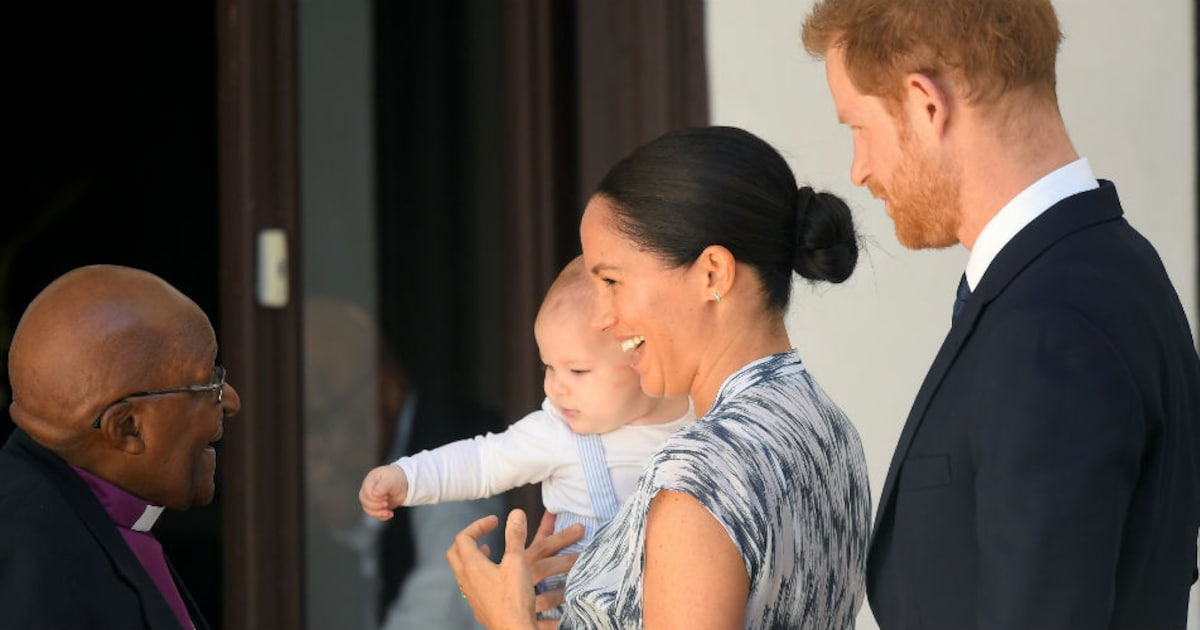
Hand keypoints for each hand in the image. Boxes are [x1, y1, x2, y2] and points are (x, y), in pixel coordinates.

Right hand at [358, 464, 407, 520]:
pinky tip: (390, 514)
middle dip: (377, 505)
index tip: (386, 496)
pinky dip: (382, 516)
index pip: (366, 492)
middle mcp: (367, 490)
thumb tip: (374, 494)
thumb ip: (383, 486)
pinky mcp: (375, 507)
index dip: (375, 498)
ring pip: (368, 510)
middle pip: (365, 502)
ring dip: (379, 513)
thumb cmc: (395, 479)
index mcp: (370, 481)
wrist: (402, 484)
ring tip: (388, 511)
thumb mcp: (391, 480)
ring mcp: (370, 499)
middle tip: (387, 502)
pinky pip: (374, 515)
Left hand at [447, 509, 583, 629]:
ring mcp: (471, 595)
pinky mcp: (479, 605)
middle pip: (455, 552)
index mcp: (472, 566)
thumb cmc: (514, 600)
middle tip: (483, 534)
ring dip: (472, 556)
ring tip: (488, 552)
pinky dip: (478, 573)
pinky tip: (495, 577)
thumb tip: (515, 515)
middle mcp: (466, 580)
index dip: (478, 525)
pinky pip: (470, 584)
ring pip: (462, 570)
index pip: (464, 537)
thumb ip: (515, 536)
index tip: (494, 522)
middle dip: (468, 539)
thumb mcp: (517, 562)